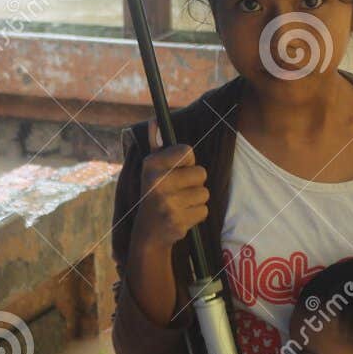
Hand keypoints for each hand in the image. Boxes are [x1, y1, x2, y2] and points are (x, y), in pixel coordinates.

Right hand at [134, 119, 207, 250]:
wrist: (148, 233)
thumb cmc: (154, 193)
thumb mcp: (150, 169)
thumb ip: (155, 143)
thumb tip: (155, 120)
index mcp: (151, 165)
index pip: (187, 151)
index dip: (188, 161)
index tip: (178, 169)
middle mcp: (157, 182)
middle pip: (201, 173)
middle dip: (195, 182)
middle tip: (179, 190)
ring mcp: (167, 203)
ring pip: (204, 193)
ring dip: (196, 199)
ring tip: (180, 204)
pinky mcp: (177, 221)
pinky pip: (204, 210)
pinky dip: (197, 214)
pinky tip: (182, 215)